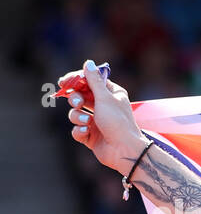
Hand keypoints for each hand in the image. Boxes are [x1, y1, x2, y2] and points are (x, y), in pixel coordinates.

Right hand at [58, 59, 149, 174]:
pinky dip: (79, 130)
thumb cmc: (117, 122)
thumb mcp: (105, 98)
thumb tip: (88, 63)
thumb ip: (94, 80)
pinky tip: (86, 132)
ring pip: (76, 113)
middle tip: (77, 104)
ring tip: (87, 122)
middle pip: (80, 96)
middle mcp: (104, 107)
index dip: (75, 81)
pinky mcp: (92, 136)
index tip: (63, 83)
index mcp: (111, 94)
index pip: (89, 82)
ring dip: (78, 117)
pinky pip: (77, 129)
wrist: (124, 150)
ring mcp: (97, 122)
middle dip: (75, 99)